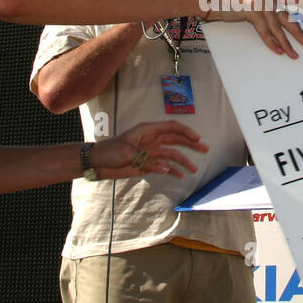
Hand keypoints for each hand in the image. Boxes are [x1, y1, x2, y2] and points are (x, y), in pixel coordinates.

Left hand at [89, 121, 208, 178]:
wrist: (97, 163)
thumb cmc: (110, 151)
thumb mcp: (128, 154)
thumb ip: (148, 161)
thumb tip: (167, 168)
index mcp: (148, 131)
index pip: (171, 128)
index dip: (185, 131)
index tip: (197, 138)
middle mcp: (152, 140)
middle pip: (175, 140)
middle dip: (190, 144)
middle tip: (204, 148)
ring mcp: (151, 152)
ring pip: (172, 154)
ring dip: (183, 161)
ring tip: (194, 169)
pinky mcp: (148, 164)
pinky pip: (164, 166)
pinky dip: (173, 170)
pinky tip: (180, 175)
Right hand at [201, 0, 302, 58]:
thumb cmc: (225, 2)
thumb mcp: (247, 0)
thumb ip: (261, 7)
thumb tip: (276, 22)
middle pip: (288, 14)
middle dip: (300, 31)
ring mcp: (258, 1)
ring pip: (277, 26)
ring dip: (287, 42)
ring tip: (295, 55)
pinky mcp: (250, 10)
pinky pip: (264, 30)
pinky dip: (271, 42)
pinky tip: (279, 51)